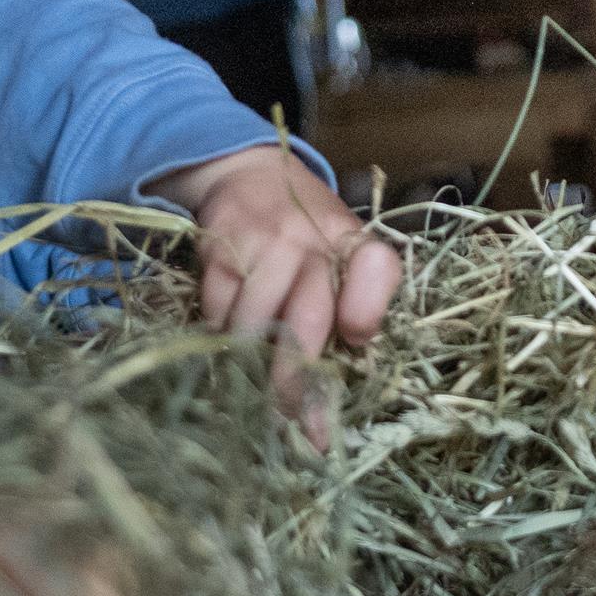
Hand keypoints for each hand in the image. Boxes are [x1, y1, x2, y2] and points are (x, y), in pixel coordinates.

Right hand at [163, 144, 399, 417]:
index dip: (367, 309)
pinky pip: (218, 314)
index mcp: (356, 244)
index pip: (377, 268)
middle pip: (306, 323)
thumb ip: (352, 302)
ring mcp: (265, 245)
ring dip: (250, 370)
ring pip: (253, 328)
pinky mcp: (221, 250)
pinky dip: (221, 342)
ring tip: (254, 394)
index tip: (355, 342)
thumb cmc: (308, 232)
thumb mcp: (341, 251)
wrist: (250, 172)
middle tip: (293, 423)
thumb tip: (348, 372)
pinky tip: (228, 353)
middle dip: (296, 384)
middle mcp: (314, 241)